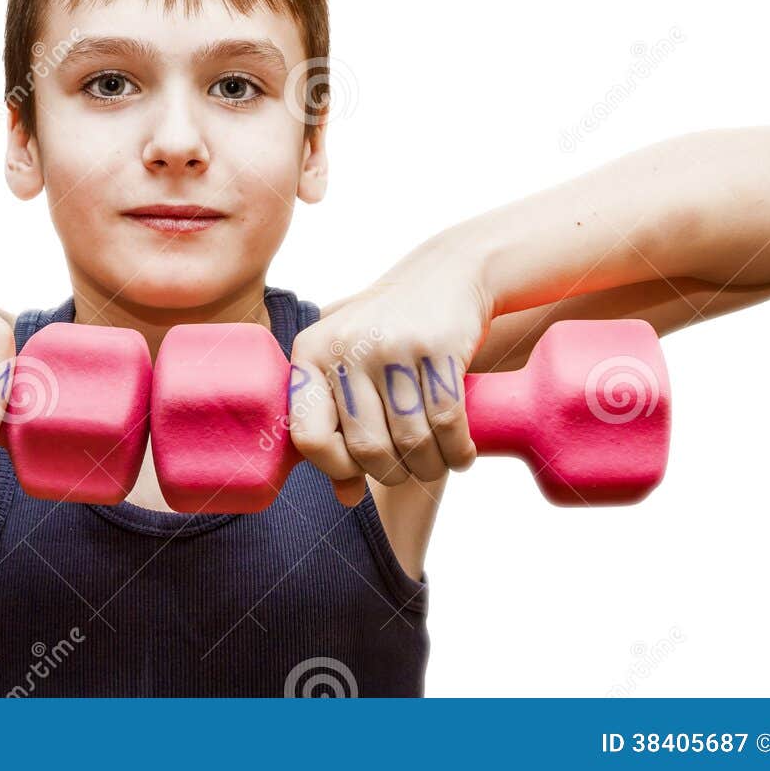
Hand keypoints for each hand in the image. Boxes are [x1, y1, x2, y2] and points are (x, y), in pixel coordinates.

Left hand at [288, 253, 492, 506]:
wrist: (447, 274)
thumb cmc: (390, 334)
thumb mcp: (353, 369)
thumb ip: (340, 428)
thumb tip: (345, 496)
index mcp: (311, 354)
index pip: (308, 437)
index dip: (335, 466)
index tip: (359, 468)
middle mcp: (346, 348)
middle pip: (367, 448)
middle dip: (393, 473)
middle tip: (409, 471)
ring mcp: (391, 345)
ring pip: (412, 441)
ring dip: (430, 467)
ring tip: (437, 465)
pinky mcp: (437, 346)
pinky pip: (448, 423)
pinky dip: (458, 451)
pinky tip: (461, 454)